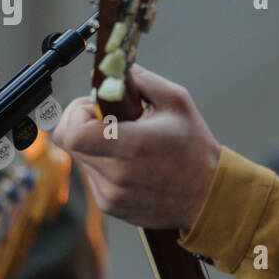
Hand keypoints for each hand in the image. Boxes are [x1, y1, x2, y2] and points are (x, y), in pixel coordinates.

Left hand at [52, 64, 221, 230]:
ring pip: (79, 158)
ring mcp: (111, 195)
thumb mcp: (177, 102)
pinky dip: (104, 164)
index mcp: (133, 146)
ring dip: (95, 145)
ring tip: (128, 144)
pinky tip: (131, 163)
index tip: (95, 108)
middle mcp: (117, 175)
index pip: (73, 133)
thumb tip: (106, 72)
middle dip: (84, 124)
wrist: (208, 196)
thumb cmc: (195, 150)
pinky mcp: (110, 205)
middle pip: (70, 142)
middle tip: (110, 120)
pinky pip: (92, 176)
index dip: (76, 114)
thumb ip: (140, 80)